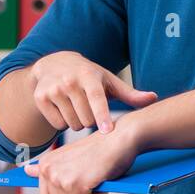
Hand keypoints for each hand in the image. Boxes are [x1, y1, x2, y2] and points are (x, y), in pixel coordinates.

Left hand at [23, 115, 142, 193]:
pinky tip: (97, 180)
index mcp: (46, 164)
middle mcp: (48, 170)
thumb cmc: (99, 148)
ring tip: (92, 178)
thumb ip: (47, 168)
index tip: (48, 185)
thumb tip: (27, 171)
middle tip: (87, 179)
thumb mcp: (68, 157)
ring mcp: (60, 178)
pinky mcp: (75, 185)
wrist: (119, 137)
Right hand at [29, 51, 157, 132]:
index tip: (107, 130)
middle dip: (92, 121)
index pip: (97, 98)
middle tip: (90, 110)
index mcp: (88, 76)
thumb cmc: (88, 75)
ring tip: (77, 109)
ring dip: (77, 122)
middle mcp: (69, 81)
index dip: (102, 115)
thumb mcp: (108, 81)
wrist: (53, 64)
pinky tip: (64, 110)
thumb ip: (130, 94)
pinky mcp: (40, 98)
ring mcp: (52, 89)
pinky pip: (57, 125)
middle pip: (86, 119)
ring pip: (72, 123)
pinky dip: (62, 122)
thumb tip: (154, 98)